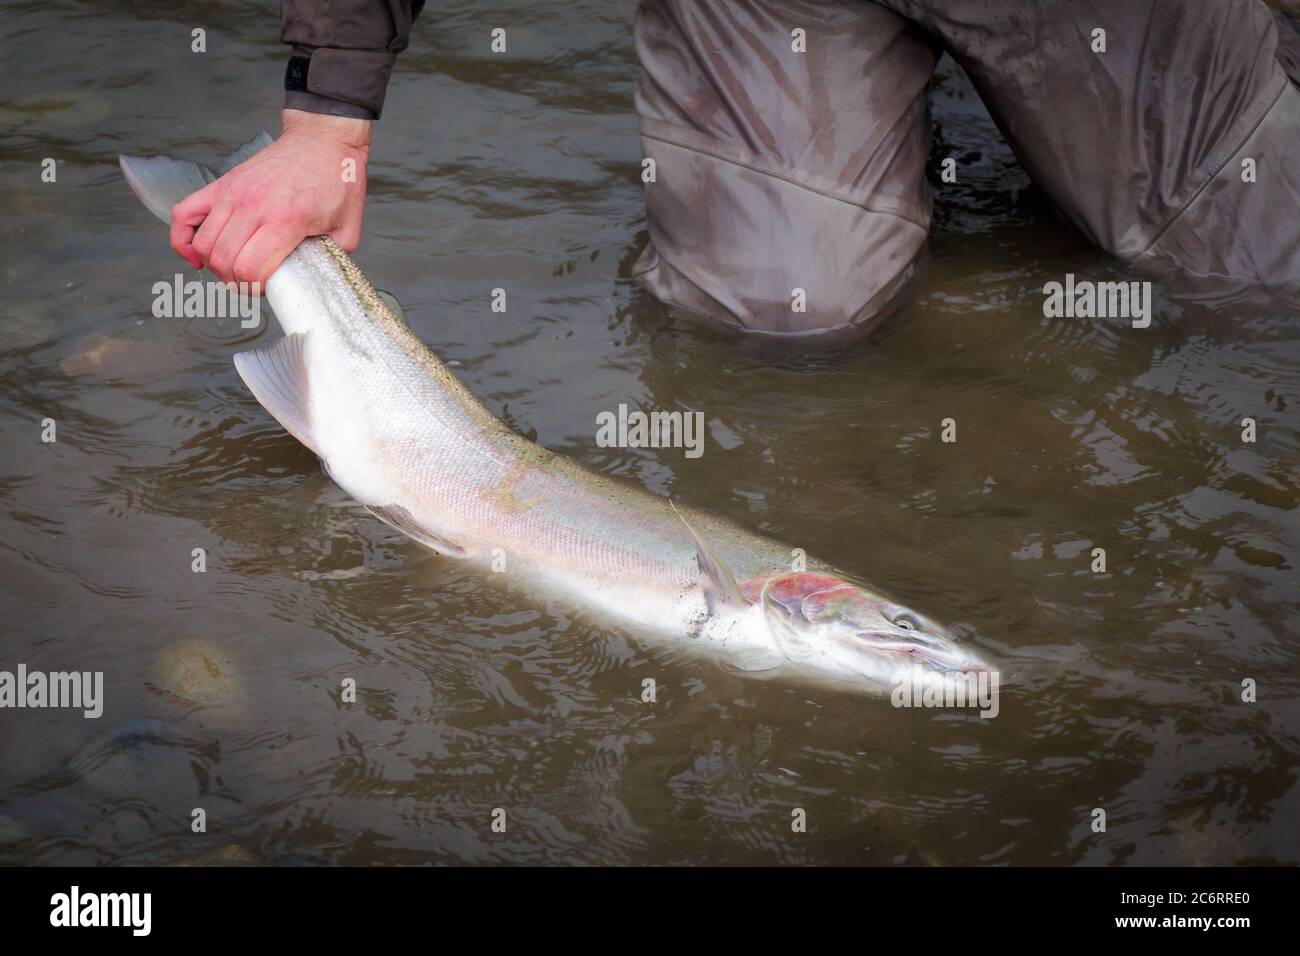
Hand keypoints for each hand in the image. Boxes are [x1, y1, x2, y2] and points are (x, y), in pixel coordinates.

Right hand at [170, 109, 371, 284]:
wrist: (323, 141)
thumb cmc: (336, 182)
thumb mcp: (347, 230)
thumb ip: (328, 260)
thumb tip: (312, 280)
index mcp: (286, 220)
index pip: (251, 269)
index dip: (255, 288)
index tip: (266, 288)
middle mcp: (253, 206)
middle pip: (223, 261)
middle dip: (235, 282)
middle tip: (251, 282)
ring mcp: (233, 193)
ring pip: (203, 244)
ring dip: (213, 265)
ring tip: (232, 269)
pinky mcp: (221, 184)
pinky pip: (184, 214)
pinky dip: (182, 239)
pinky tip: (196, 254)